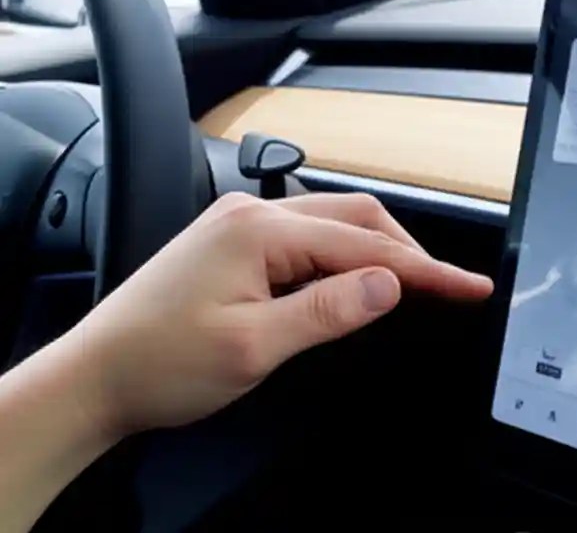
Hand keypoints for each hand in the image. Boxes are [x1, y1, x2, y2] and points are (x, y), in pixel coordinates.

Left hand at [72, 192, 492, 437]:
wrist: (94, 377)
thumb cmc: (158, 364)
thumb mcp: (254, 346)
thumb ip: (328, 311)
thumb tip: (388, 285)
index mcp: (259, 231)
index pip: (366, 245)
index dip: (426, 269)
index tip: (469, 286)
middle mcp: (252, 214)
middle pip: (357, 217)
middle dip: (408, 252)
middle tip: (448, 289)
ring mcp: (241, 224)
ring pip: (334, 223)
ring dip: (376, 251)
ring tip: (409, 288)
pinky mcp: (234, 242)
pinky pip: (308, 235)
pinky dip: (344, 256)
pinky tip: (354, 281)